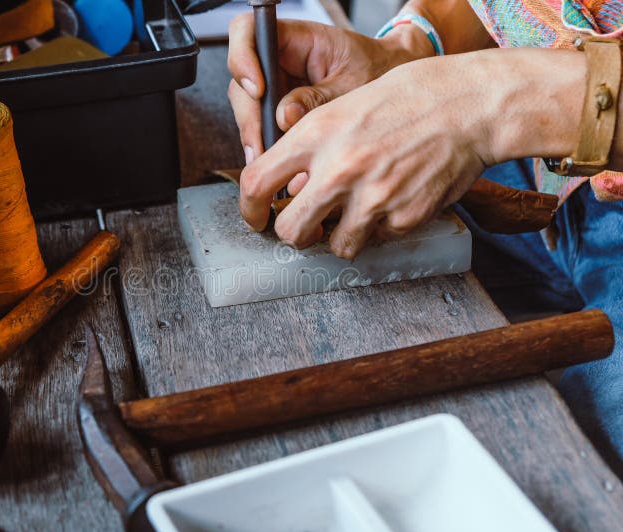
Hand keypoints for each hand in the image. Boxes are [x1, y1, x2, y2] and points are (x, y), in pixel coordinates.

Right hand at [227, 15, 433, 164]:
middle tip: (261, 148)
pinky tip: (281, 166)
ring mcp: (276, 87)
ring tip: (273, 164)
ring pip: (247, 110)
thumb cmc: (380, 71)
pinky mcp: (279, 111)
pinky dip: (268, 149)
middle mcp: (279, 61)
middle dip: (249, 117)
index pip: (249, 30)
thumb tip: (285, 118)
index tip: (257, 89)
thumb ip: (319, 100)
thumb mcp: (355, 84)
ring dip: (255, 138)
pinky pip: (261, 129)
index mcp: (297, 39)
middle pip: (241, 81)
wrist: (395, 85)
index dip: (242, 56)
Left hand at [239, 48, 586, 258]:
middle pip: (289, 231)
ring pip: (335, 246)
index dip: (250, 210)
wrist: (465, 105)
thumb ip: (309, 148)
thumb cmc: (405, 100)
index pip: (256, 183)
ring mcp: (372, 197)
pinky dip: (380, 229)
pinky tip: (393, 200)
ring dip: (341, 236)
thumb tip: (285, 188)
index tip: (255, 219)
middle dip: (295, 235)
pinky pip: (377, 241)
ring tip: (358, 211)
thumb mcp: (343, 107)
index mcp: (316, 134)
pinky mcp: (403, 218)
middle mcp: (339, 169)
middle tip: (308, 226)